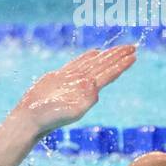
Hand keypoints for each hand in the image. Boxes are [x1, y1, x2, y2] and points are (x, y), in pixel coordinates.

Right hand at [14, 45, 136, 134]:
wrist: (31, 118)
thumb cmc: (50, 118)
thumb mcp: (71, 111)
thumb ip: (85, 99)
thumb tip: (94, 85)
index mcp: (88, 91)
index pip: (109, 74)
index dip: (121, 64)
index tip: (133, 55)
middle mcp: (82, 84)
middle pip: (104, 66)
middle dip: (118, 56)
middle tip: (132, 46)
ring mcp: (71, 79)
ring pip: (93, 63)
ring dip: (107, 55)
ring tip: (119, 48)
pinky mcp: (60, 77)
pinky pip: (77, 63)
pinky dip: (87, 56)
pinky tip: (95, 52)